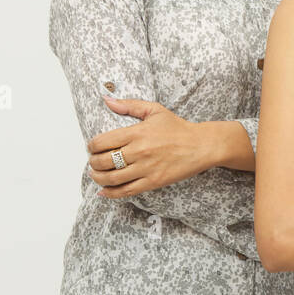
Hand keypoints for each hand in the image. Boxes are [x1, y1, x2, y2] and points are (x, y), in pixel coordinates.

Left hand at [86, 97, 208, 197]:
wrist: (201, 145)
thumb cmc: (178, 128)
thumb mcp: (155, 110)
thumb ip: (129, 105)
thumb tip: (107, 100)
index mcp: (137, 133)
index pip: (102, 142)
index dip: (92, 146)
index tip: (92, 147)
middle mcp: (139, 151)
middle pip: (103, 161)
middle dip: (93, 163)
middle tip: (94, 161)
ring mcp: (145, 168)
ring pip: (111, 178)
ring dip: (97, 178)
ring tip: (96, 175)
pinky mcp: (153, 182)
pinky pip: (126, 191)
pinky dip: (111, 193)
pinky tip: (103, 192)